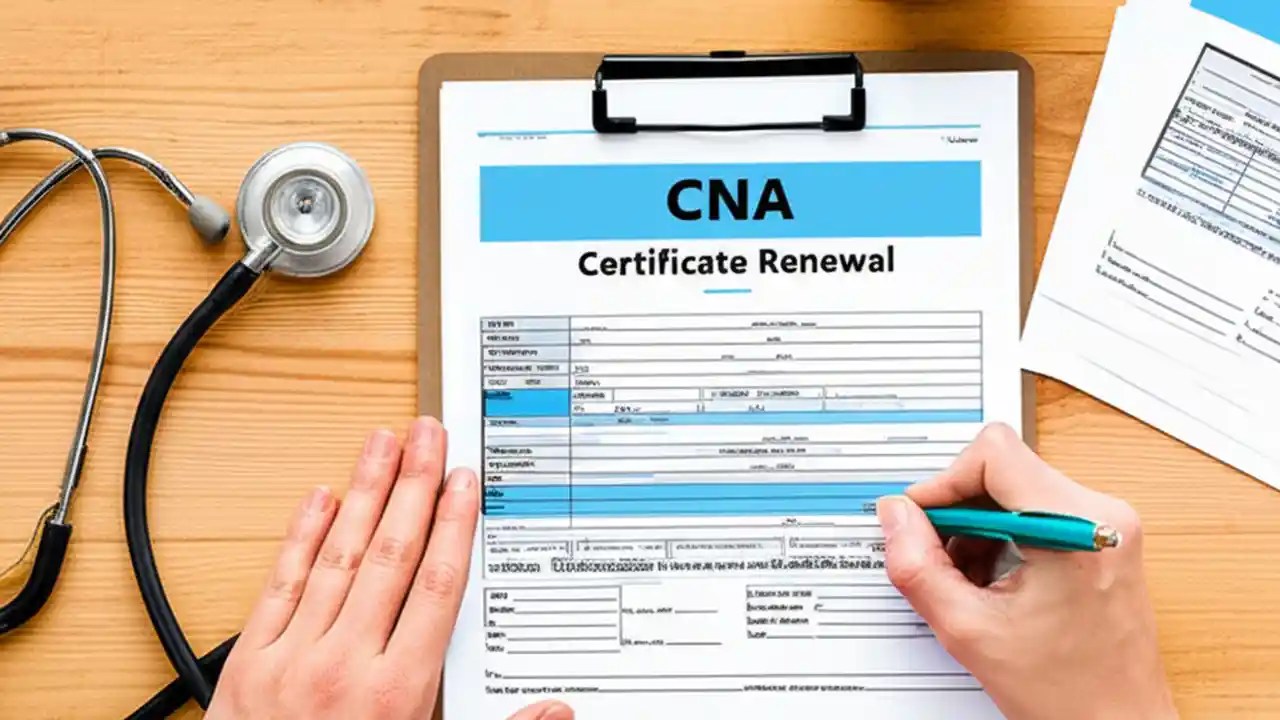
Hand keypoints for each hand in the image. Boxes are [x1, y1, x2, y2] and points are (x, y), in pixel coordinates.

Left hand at [207, 416, 571, 719]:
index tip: (462, 482)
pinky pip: (279, 586)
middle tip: (426, 435)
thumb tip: (558, 712)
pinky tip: (319, 498)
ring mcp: (292, 658)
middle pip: (390, 555)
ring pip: (337, 556)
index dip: (453, 525)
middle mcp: (346, 664)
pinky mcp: (248, 664)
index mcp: (398, 692)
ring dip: (361, 492)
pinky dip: (300, 538)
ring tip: (380, 444)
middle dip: (412, 486)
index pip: (436, 586)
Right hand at [876, 423, 1176, 719]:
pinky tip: (992, 582)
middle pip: (1002, 469)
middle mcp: (1102, 512)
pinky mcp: (1102, 535)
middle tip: (939, 559)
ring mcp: (1107, 522)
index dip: (943, 481)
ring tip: (969, 581)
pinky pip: (1034, 511)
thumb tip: (895, 516)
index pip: (993, 454)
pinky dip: (1001, 538)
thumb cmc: (1068, 693)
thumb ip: (918, 566)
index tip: (920, 517)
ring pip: (1014, 490)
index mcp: (1077, 526)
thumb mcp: (969, 630)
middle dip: (958, 513)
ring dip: (977, 528)